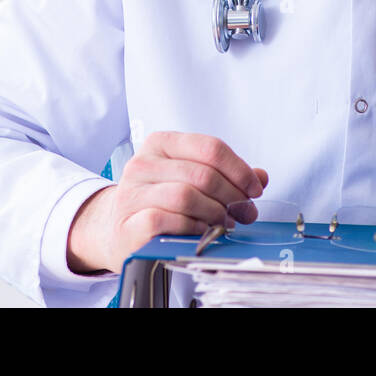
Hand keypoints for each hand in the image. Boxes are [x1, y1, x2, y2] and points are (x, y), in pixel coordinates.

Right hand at [67, 132, 267, 274]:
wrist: (115, 228)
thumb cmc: (157, 201)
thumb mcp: (188, 178)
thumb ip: (225, 175)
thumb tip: (260, 177)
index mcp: (161, 144)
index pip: (209, 147)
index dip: (239, 169)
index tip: (254, 189)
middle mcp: (143, 163)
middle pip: (202, 174)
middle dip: (232, 196)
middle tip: (244, 212)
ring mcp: (132, 192)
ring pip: (186, 196)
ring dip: (215, 213)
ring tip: (225, 223)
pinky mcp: (128, 222)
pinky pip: (167, 220)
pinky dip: (192, 227)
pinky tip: (201, 232)